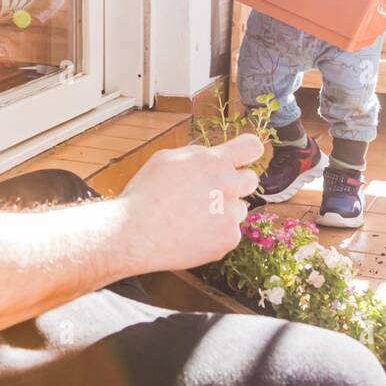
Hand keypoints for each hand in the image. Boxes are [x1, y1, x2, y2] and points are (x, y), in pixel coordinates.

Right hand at [118, 134, 261, 270]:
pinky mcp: (228, 239)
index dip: (248, 151)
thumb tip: (213, 156)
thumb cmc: (145, 194)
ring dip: (224, 211)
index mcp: (213, 161)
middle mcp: (227, 185)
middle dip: (235, 183)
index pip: (251, 147)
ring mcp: (230, 214)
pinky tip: (192, 234)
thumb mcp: (166, 159)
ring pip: (239, 209)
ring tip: (193, 217)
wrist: (134, 233)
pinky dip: (216, 234)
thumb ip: (197, 155)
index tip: (244, 157)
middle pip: (251, 179)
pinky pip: (230, 232)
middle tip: (213, 192)